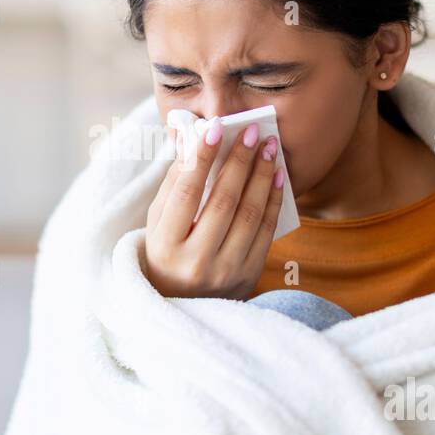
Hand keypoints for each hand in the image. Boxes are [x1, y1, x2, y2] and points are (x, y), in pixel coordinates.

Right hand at [143, 118, 285, 299]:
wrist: (181, 306)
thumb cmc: (166, 252)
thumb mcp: (158, 221)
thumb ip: (174, 182)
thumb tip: (192, 139)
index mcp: (165, 245)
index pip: (187, 192)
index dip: (202, 158)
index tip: (216, 129)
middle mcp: (195, 261)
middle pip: (224, 201)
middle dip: (240, 161)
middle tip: (252, 132)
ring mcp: (225, 272)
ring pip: (249, 214)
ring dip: (262, 176)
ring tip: (269, 148)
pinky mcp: (248, 276)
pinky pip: (265, 231)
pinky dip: (274, 200)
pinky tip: (276, 177)